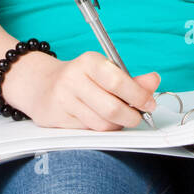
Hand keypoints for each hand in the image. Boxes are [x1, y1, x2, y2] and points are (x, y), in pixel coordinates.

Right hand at [0, 50, 159, 130]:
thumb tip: (154, 81)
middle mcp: (73, 79)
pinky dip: (100, 129)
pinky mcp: (56, 119)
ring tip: (118, 118)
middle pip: (111, 108)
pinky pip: (88, 131)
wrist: (39, 84)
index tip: (150, 103)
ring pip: (101, 124)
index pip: (117, 81)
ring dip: (117, 125)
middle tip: (138, 117)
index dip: (138, 95)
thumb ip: (130, 79)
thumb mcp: (104, 71)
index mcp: (88, 62)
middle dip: (131, 117)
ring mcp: (62, 100)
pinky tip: (99, 120)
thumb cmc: (79, 78)